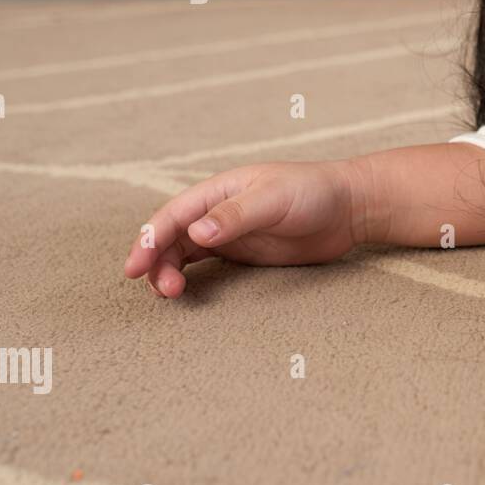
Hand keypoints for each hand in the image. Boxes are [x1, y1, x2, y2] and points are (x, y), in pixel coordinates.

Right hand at [123, 158, 370, 297]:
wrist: (349, 207)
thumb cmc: (314, 192)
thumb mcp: (274, 199)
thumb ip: (236, 215)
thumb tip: (197, 233)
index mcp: (218, 190)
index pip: (173, 216)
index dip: (149, 240)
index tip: (134, 267)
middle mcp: (217, 211)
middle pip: (172, 237)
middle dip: (157, 262)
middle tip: (162, 290)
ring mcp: (229, 233)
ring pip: (185, 254)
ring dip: (171, 272)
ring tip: (172, 294)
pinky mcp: (244, 253)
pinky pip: (208, 266)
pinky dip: (191, 279)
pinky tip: (186, 293)